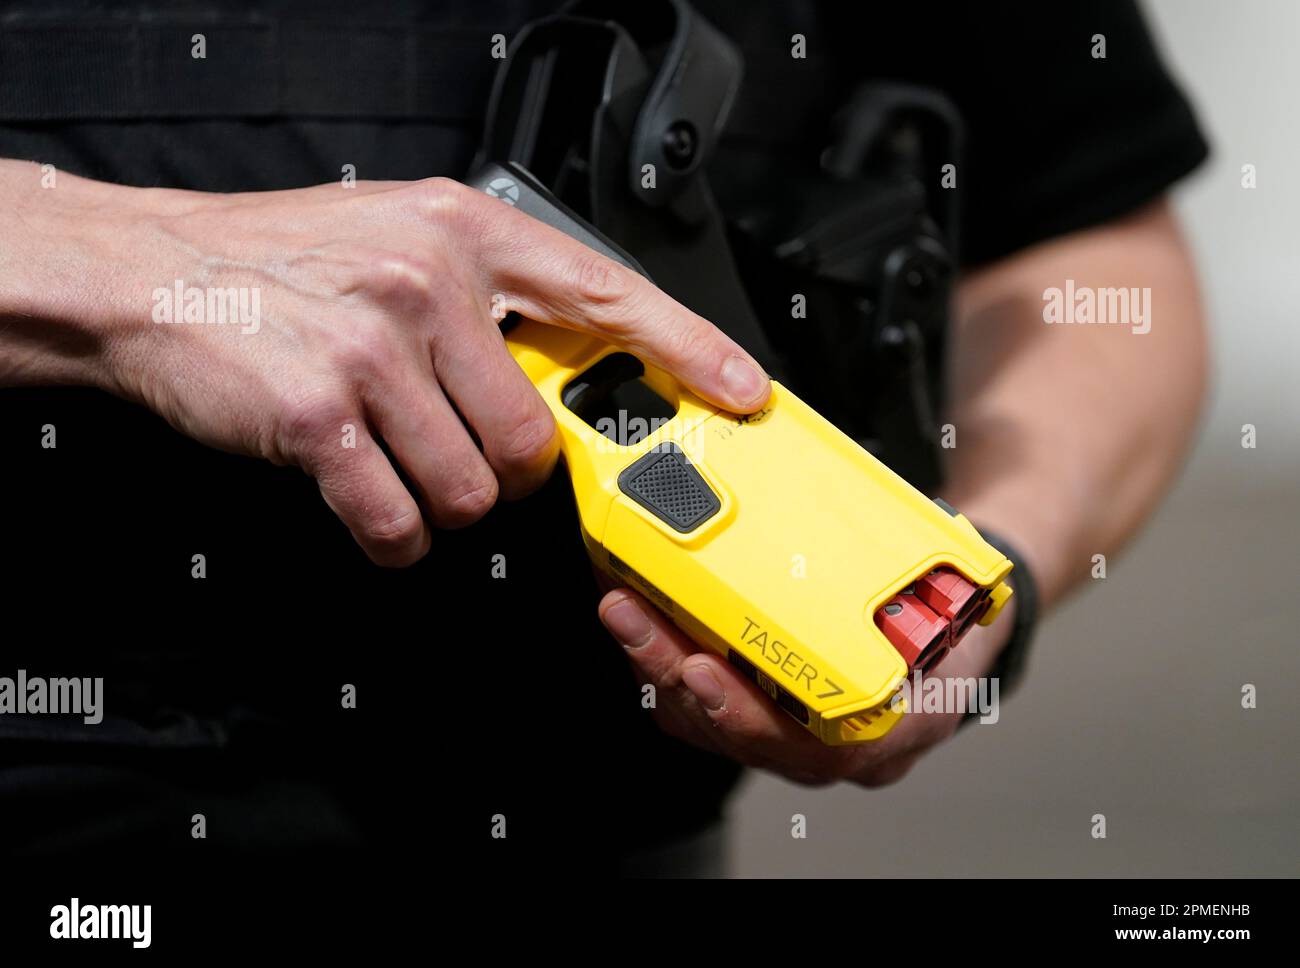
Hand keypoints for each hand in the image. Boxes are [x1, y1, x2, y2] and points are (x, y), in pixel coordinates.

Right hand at [3, 165, 770, 564]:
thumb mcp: (402, 238)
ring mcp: (376, 351)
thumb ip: (490, 296)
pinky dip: (392, 535)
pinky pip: (400, 521)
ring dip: (441, 498)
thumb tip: (568, 372)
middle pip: (534, 434)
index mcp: (464, 233)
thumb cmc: (286, 261)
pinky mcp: (325, 418)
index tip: (740, 390)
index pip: (603, 293)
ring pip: (473, 489)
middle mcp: (428, 283)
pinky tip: (366, 498)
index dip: (685, 348)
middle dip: (507, 467)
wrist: (155, 274)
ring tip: (395, 456)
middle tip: (458, 442)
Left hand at [598, 587, 1012, 785]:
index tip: (703, 671)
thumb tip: (921, 544)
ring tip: (621, 601)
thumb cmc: (957, 622)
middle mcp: (828, 746)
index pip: (809, 747)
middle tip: (629, 614)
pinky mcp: (756, 706)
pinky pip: (695, 698)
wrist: (957, 628)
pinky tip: (642, 609)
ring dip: (653, 659)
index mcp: (883, 732)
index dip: (747, 715)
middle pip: (733, 730)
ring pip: (703, 717)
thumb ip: (938, 596)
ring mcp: (787, 732)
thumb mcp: (966, 610)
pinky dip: (662, 655)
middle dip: (669, 671)